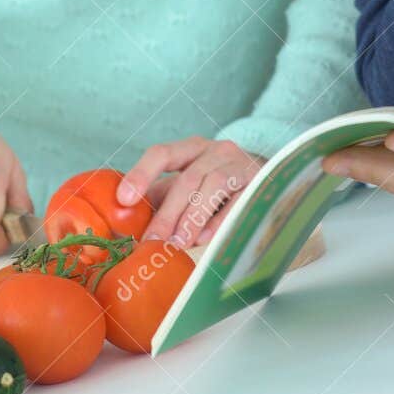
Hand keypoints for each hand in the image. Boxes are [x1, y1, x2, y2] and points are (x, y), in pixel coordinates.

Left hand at [117, 136, 265, 246]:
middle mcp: (216, 151)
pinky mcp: (259, 181)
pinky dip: (221, 219)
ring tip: (178, 244)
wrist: (270, 175)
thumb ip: (161, 199)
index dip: (141, 174)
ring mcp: (240, 163)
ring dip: (193, 218)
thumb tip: (124, 225)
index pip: (162, 153)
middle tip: (151, 241)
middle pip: (188, 178)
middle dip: (168, 213)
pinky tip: (207, 238)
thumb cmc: (217, 186)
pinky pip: (239, 199)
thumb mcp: (187, 185)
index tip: (124, 199)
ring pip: (214, 185)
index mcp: (191, 149)